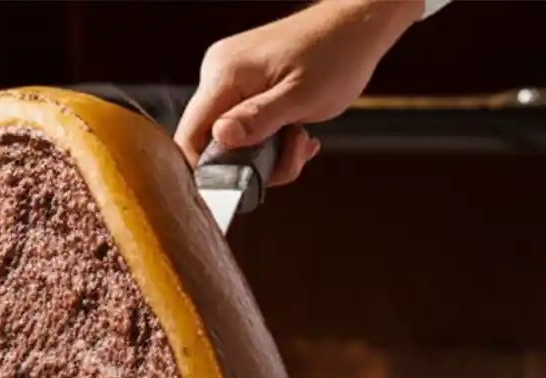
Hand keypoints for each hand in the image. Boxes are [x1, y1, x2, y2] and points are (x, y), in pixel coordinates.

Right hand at [174, 0, 421, 185]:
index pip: (190, 135)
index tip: (243, 182)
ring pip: (232, 136)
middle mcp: (219, 72)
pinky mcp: (244, 82)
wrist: (355, 27)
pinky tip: (296, 132)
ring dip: (268, 151)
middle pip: (211, 140)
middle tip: (290, 155)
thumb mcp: (302, 97)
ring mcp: (230, 76)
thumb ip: (259, 119)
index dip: (208, 169)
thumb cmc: (337, 56)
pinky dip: (270, 137)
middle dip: (252, 161)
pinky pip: (245, 122)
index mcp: (225, 74)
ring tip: (300, 139)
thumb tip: (221, 137)